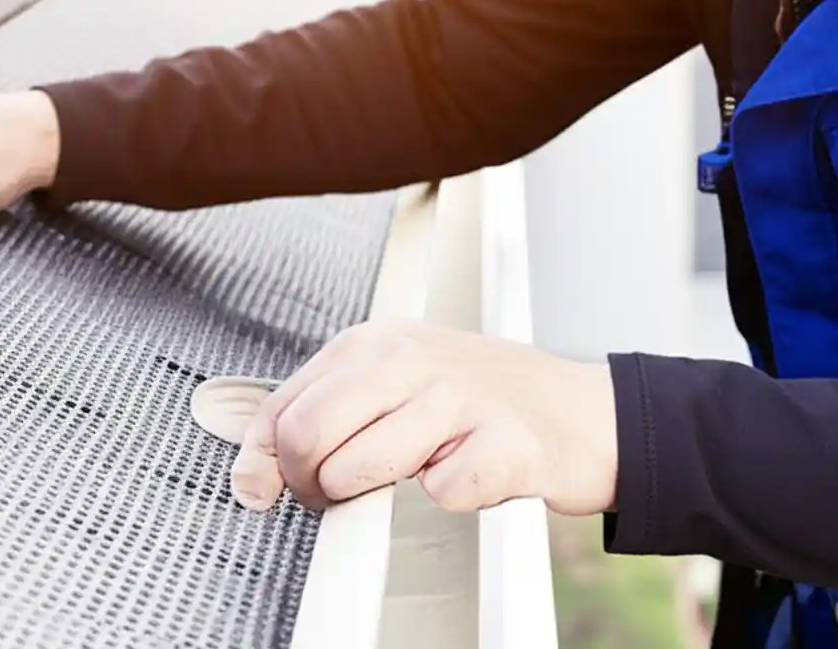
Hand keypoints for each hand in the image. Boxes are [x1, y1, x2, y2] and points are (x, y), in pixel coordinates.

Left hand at [231, 320, 617, 514]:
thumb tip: (253, 473)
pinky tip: (472, 469)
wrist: (584, 413)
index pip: (281, 408)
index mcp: (374, 342)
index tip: (269, 489)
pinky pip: (441, 492)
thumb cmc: (483, 401)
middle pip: (306, 438)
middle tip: (341, 493)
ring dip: (376, 493)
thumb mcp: (396, 384)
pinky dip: (452, 496)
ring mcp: (458, 397)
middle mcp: (410, 359)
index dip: (265, 462)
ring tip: (416, 471)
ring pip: (357, 469)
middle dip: (309, 485)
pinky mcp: (503, 442)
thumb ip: (324, 416)